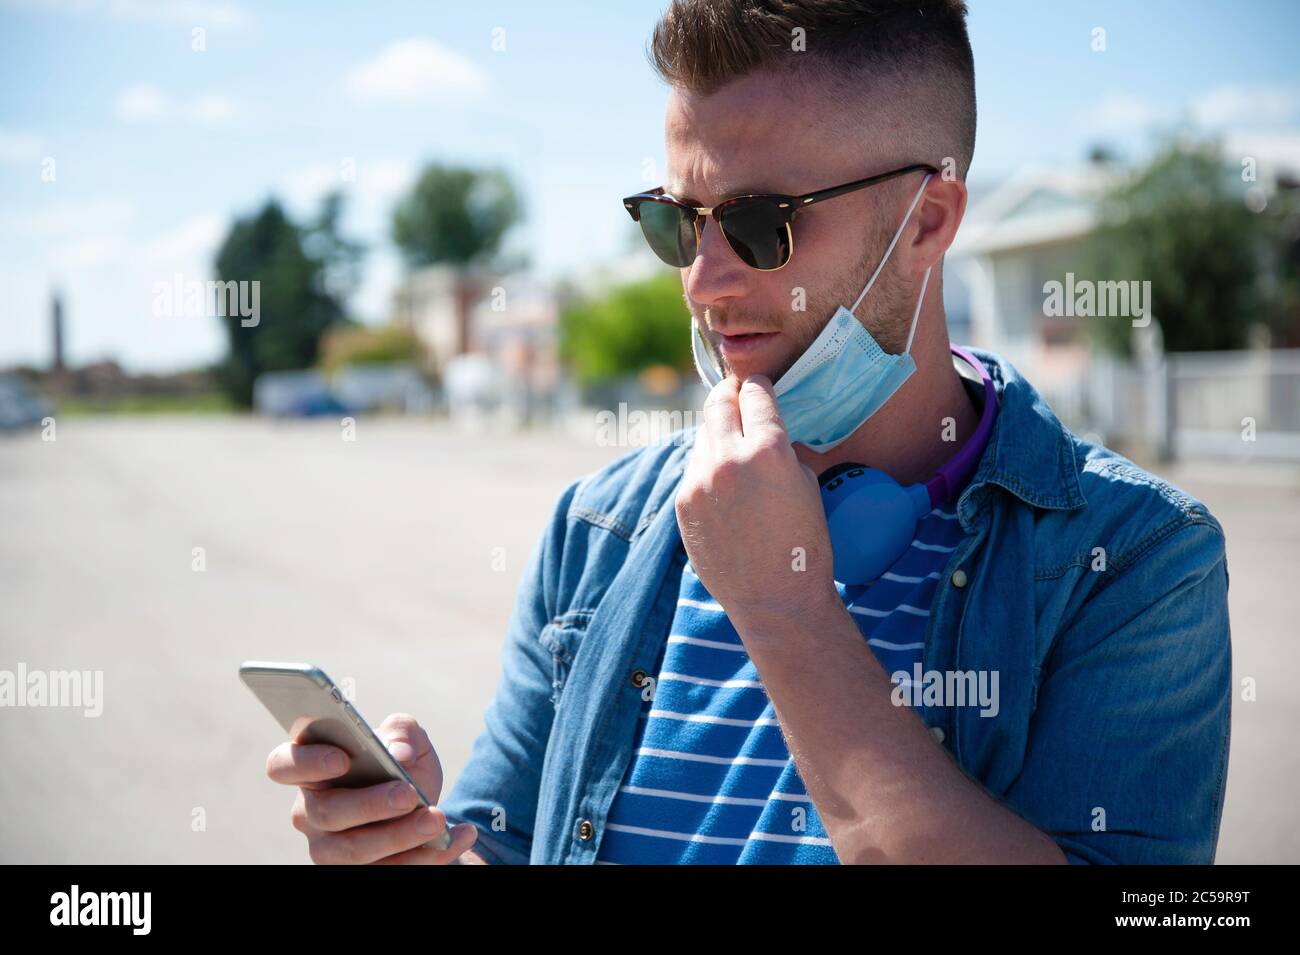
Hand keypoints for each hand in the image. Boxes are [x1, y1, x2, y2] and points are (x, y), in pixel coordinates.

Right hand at [266, 712, 478, 863]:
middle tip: (409, 794)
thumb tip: (398, 754)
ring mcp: (329, 848)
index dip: (306, 762)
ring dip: (400, 836)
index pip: (283, 764)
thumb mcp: (407, 737)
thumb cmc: (402, 763)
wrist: (423, 803)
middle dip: (370, 804)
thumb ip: (402, 731)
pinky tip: (458, 835)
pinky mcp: (357, 872)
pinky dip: (429, 855)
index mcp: (312, 768)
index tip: (343, 758)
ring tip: (437, 819)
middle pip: (326, 813)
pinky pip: (390, 870)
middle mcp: (311, 811)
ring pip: (354, 851)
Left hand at [675, 374, 839, 630]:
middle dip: (728, 394)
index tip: (757, 385)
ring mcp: (699, 480)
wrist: (775, 597)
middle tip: (733, 393)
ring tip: (730, 443)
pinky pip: (694, 468)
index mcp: (767, 449)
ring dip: (717, 433)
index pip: (754, 394)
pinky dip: (707, 466)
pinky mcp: (683, 502)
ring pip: (703, 437)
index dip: (757, 385)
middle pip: (718, 405)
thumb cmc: (804, 544)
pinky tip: (721, 482)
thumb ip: (781, 451)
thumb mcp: (806, 485)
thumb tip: (764, 434)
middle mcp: (728, 458)